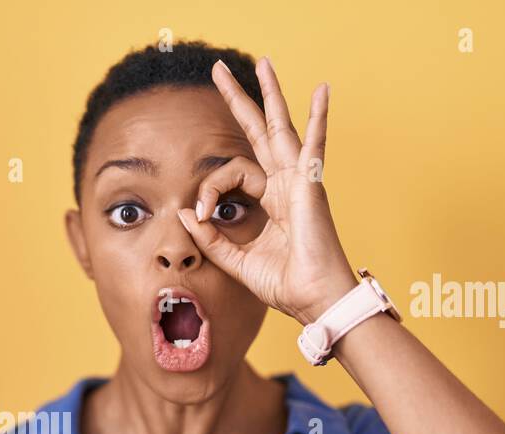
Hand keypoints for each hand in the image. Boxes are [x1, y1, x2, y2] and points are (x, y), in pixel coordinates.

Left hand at [178, 57, 358, 325]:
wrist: (313, 300)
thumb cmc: (285, 284)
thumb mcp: (235, 260)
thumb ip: (210, 237)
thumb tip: (183, 213)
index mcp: (270, 199)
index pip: (231, 172)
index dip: (208, 188)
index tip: (199, 213)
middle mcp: (285, 183)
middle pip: (258, 131)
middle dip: (239, 100)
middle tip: (219, 70)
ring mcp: (299, 181)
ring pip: (280, 128)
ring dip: (270, 94)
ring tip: (262, 63)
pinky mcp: (310, 186)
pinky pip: (314, 146)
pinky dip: (318, 118)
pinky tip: (321, 91)